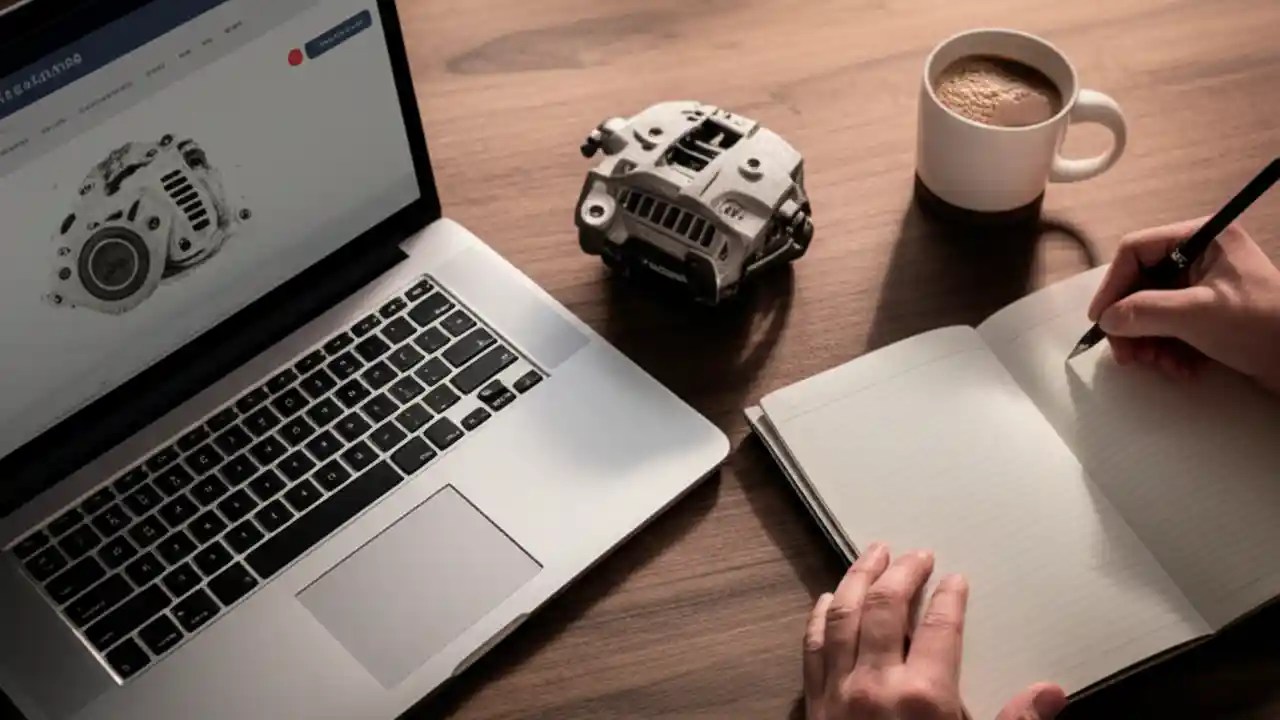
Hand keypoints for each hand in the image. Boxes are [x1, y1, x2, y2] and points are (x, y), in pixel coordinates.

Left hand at [803, 544, 1066, 719]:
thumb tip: (1051, 692)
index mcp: (924, 697)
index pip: (942, 626)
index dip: (949, 597)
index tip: (955, 580)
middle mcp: (877, 685)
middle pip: (887, 607)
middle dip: (902, 573)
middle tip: (915, 554)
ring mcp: (840, 691)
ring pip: (845, 616)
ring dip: (858, 578)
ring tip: (872, 554)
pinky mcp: (815, 704)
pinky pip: (814, 646)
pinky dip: (822, 617)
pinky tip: (831, 599)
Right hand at [1087, 219, 1279, 392]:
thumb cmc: (1260, 325)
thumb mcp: (1197, 314)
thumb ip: (1145, 312)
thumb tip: (1107, 320)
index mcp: (1201, 239)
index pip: (1136, 251)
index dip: (1113, 285)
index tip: (1101, 321)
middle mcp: (1200, 257)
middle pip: (1141, 284)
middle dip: (1132, 323)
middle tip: (1127, 356)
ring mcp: (1205, 287)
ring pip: (1153, 310)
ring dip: (1149, 342)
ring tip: (1159, 366)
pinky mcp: (1211, 315)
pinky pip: (1172, 328)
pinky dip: (1170, 351)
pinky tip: (1182, 370)